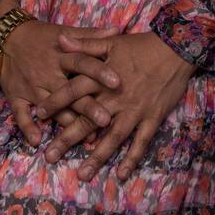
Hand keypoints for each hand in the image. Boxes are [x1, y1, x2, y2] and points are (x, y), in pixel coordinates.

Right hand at [0, 20, 123, 148]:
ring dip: (66, 122)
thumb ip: (90, 36)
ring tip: (85, 139)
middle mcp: (48, 73)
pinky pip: (21, 114)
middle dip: (88, 107)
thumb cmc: (40, 37)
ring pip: (51, 107)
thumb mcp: (64, 32)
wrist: (5, 39)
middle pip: (71, 91)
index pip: (83, 63)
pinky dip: (27, 127)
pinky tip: (37, 140)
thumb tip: (116, 30)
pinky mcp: (16, 97)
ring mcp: (32, 87)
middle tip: (106, 120)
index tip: (117, 82)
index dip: (99, 72)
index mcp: (62, 56)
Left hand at [39, 30, 196, 181]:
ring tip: (82, 174)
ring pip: (112, 138)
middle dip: (67, 139)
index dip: (56, 102)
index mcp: (103, 78)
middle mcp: (115, 97)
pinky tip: (122, 174)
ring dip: (97, 157)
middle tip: (49, 156)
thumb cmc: (141, 45)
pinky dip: (131, 158)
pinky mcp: (151, 118)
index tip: (39, 115)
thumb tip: (59, 40)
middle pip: (88, 121)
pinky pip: (140, 142)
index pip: (73, 91)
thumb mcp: (111, 42)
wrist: (175, 49)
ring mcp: (134, 110)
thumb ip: (85, 44)